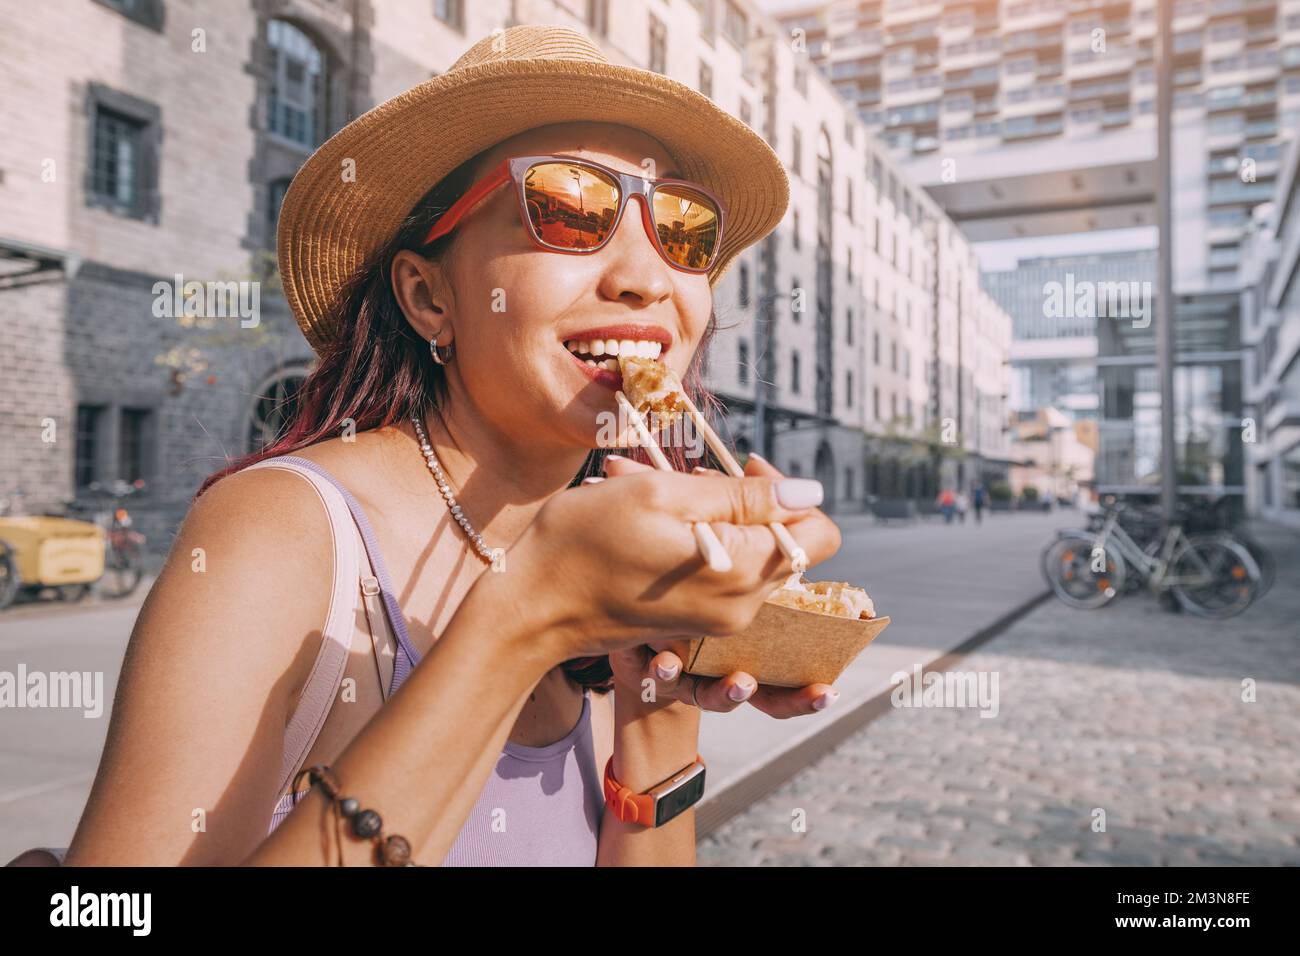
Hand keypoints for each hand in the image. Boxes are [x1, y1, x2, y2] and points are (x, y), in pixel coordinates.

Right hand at [497, 451, 841, 667]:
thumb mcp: (664, 496)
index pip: (819, 533)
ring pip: (748, 555)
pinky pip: (720, 575)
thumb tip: (811, 491)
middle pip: (783, 543)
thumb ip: (744, 495)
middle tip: (685, 482)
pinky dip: (697, 544)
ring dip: (714, 519)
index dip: (788, 493)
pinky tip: (651, 531)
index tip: (739, 470)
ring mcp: (718, 622)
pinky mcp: (695, 625)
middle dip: (743, 502)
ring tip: (656, 502)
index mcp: (741, 574)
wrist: (531, 606)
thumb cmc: (584, 542)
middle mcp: (741, 608)